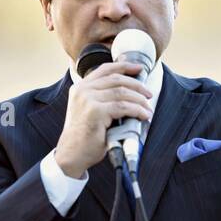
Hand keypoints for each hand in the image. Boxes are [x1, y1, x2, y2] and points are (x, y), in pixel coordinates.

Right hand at [54, 62, 152, 177]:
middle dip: (136, 85)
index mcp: (81, 87)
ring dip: (139, 100)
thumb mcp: (90, 112)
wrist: (72, 154)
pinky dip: (136, 110)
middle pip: (116, 79)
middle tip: (148, 94)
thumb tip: (129, 95)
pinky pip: (122, 107)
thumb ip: (102, 100)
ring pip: (121, 92)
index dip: (124, 66)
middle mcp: (83, 90)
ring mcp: (88, 99)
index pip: (105, 69)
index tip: (139, 68)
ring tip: (148, 108)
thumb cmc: (85, 137)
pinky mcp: (95, 111)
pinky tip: (143, 116)